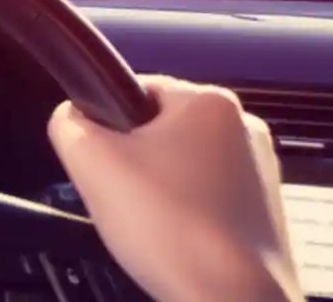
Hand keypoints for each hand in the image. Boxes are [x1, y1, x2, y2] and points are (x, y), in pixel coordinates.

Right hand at [48, 75, 302, 301]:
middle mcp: (244, 127)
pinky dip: (185, 217)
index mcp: (209, 100)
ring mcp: (260, 172)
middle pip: (157, 132)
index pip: (133, 91)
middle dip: (134, 164)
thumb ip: (68, 124)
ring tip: (153, 226)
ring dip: (159, 192)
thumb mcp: (91, 163)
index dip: (106, 129)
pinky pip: (205, 200)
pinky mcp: (264, 211)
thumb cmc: (170, 229)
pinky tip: (177, 241)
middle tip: (124, 200)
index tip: (105, 168)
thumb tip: (71, 118)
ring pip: (180, 168)